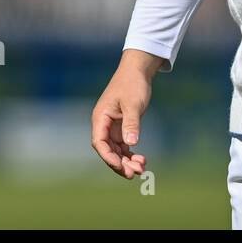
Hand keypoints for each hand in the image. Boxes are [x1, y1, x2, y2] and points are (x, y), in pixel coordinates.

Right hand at [90, 55, 157, 178]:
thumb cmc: (133, 84)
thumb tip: (130, 143)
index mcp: (100, 118)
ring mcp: (112, 126)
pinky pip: (123, 145)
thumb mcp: (133, 104)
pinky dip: (131, 154)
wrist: (138, 70)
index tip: (120, 167)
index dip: (108, 157)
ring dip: (126, 161)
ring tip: (142, 168)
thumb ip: (131, 123)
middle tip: (135, 172)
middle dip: (120, 163)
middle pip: (108, 150)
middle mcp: (103, 124)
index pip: (99, 143)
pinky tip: (141, 159)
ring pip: (116, 150)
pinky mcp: (121, 126)